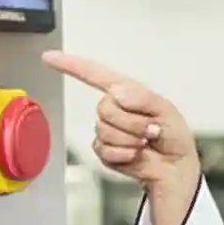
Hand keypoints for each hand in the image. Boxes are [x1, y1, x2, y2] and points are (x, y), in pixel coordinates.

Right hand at [42, 50, 199, 189]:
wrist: (174, 167)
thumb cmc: (173, 136)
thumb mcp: (166, 110)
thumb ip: (143, 97)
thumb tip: (117, 92)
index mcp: (126, 92)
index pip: (94, 74)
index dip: (71, 65)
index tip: (50, 57)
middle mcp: (114, 108)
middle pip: (104, 108)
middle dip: (131, 122)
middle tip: (149, 130)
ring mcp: (107, 130)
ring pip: (105, 131)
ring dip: (130, 139)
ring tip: (145, 142)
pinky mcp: (104, 151)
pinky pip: (105, 150)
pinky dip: (125, 154)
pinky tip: (136, 154)